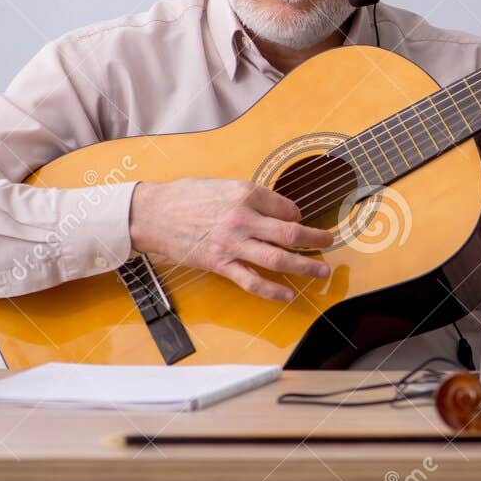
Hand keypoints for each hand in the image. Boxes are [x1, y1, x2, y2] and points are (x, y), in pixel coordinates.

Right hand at [127, 178, 333, 302]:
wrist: (152, 214)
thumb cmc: (186, 196)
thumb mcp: (223, 184)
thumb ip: (251, 197)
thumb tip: (278, 209)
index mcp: (245, 193)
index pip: (286, 208)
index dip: (298, 216)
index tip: (300, 222)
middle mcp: (242, 218)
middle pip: (290, 234)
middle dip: (315, 240)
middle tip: (329, 243)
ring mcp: (232, 244)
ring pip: (278, 259)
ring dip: (305, 267)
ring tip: (321, 272)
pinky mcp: (220, 264)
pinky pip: (252, 281)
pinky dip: (273, 291)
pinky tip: (287, 295)